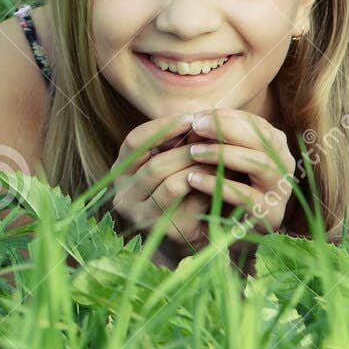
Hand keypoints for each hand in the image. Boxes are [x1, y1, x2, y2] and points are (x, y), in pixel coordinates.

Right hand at [111, 111, 212, 250]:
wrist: (203, 225)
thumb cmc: (190, 183)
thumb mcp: (178, 159)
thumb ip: (181, 140)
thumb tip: (199, 118)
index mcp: (122, 172)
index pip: (134, 141)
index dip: (163, 127)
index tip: (192, 117)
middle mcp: (124, 196)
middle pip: (155, 164)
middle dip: (190, 149)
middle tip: (216, 139)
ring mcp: (143, 217)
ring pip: (172, 183)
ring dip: (201, 167)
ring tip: (224, 157)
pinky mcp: (166, 230)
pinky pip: (190, 203)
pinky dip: (209, 186)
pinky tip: (225, 177)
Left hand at [180, 108, 297, 234]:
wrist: (232, 234)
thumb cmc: (226, 189)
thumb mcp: (224, 161)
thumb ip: (217, 141)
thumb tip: (194, 121)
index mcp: (276, 148)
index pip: (257, 124)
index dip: (228, 117)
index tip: (198, 116)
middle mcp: (284, 166)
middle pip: (263, 140)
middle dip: (228, 129)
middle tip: (196, 127)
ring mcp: (281, 190)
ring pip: (259, 164)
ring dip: (224, 154)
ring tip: (193, 152)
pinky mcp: (270, 214)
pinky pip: (246, 195)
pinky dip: (219, 185)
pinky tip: (193, 179)